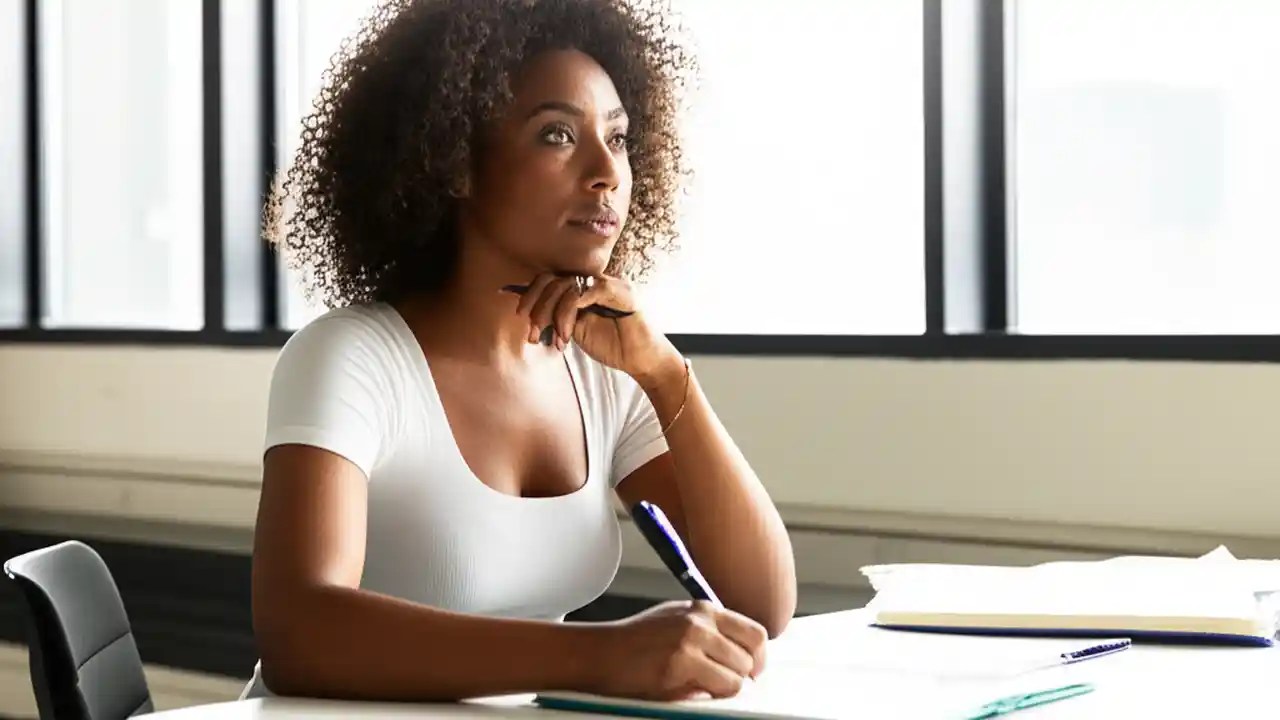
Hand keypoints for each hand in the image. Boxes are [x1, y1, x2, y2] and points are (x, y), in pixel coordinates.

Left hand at [508, 273, 679, 380]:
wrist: (643, 360)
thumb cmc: (613, 346)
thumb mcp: (575, 331)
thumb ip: (557, 318)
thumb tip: (529, 314)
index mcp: (584, 287)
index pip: (551, 278)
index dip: (530, 291)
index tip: (517, 309)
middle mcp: (594, 280)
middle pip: (554, 278)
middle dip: (537, 305)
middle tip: (532, 331)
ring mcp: (608, 283)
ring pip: (567, 285)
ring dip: (553, 314)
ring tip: (556, 339)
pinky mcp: (619, 291)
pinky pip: (585, 292)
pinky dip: (570, 313)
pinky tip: (568, 334)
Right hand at [582, 600, 767, 700]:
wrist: (601, 653)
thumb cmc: (635, 643)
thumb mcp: (676, 623)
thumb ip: (708, 632)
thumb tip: (742, 657)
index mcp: (703, 610)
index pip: (755, 632)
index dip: (759, 658)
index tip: (751, 673)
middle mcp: (701, 620)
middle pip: (751, 654)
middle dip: (744, 676)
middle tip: (728, 686)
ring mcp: (691, 639)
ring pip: (739, 673)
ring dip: (727, 687)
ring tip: (703, 688)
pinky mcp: (681, 662)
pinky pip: (723, 686)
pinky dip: (715, 695)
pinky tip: (693, 691)